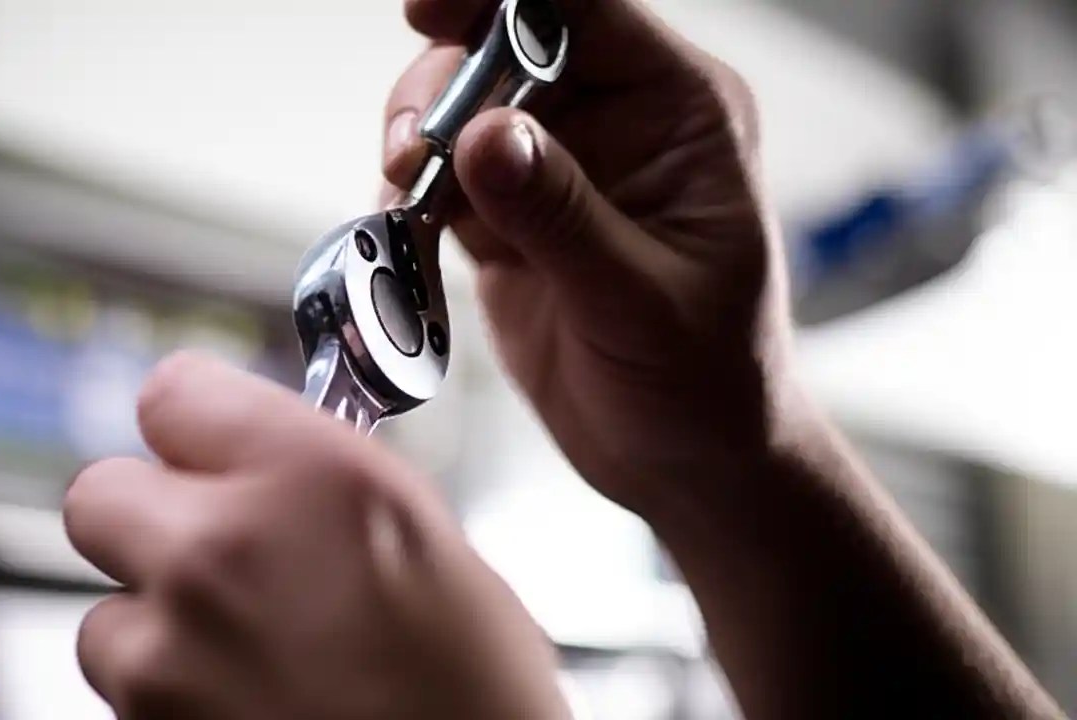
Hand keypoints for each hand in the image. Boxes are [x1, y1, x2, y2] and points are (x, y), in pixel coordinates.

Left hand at [63, 351, 570, 718]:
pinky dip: (164, 692)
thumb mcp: (426, 538)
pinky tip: (244, 695)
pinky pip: (122, 688)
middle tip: (211, 545)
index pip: (174, 393)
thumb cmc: (475, 691)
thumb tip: (262, 462)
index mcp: (313, 479)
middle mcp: (224, 550)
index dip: (193, 423)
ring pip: (104, 608)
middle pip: (103, 491)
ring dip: (155, 622)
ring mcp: (172, 652)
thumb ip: (320, 476)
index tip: (205, 442)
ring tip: (242, 647)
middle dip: (150, 516)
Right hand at [382, 0, 791, 512]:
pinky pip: (440, 182)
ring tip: (408, 201)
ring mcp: (558, 172)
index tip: (427, 7)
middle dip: (443, 88)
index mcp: (679, 113)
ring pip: (460, 111)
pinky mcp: (511, 221)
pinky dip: (409, 203)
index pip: (586, 10)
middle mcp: (617, 125)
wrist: (687, 463)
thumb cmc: (706, 383)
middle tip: (414, 154)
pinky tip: (408, 239)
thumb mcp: (639, 303)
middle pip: (503, 48)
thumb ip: (561, 217)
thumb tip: (482, 135)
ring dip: (417, 146)